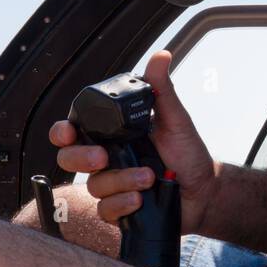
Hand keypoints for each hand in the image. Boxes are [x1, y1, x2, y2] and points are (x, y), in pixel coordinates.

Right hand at [50, 50, 217, 236]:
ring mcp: (111, 185)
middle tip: (103, 157)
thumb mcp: (176, 120)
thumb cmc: (187, 154)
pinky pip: (105, 210)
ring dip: (120, 181)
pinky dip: (122, 204)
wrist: (204, 190)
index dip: (62, 131)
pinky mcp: (119, 209)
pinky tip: (140, 199)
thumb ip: (162, 90)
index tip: (68, 131)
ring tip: (148, 177)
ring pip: (94, 185)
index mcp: (113, 134)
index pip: (75, 130)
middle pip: (69, 159)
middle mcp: (106, 159)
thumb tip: (161, 56)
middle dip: (81, 157)